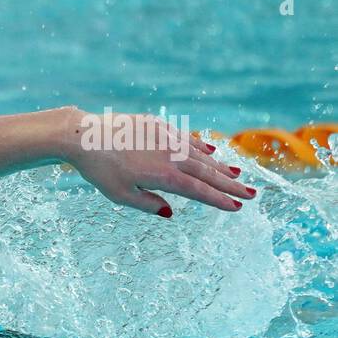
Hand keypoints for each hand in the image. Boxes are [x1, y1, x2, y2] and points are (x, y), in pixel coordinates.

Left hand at [62, 109, 254, 216]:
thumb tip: (171, 212)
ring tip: (238, 175)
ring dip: (220, 165)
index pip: (199, 190)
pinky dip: (200, 146)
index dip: (220, 200)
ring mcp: (166, 137)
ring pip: (200, 154)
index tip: (238, 206)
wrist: (84, 136)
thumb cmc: (99, 170)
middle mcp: (171, 154)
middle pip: (208, 172)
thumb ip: (148, 204)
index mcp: (164, 175)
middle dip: (231, 184)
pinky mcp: (158, 125)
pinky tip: (212, 151)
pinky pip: (185, 138)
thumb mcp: (120, 195)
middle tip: (253, 193)